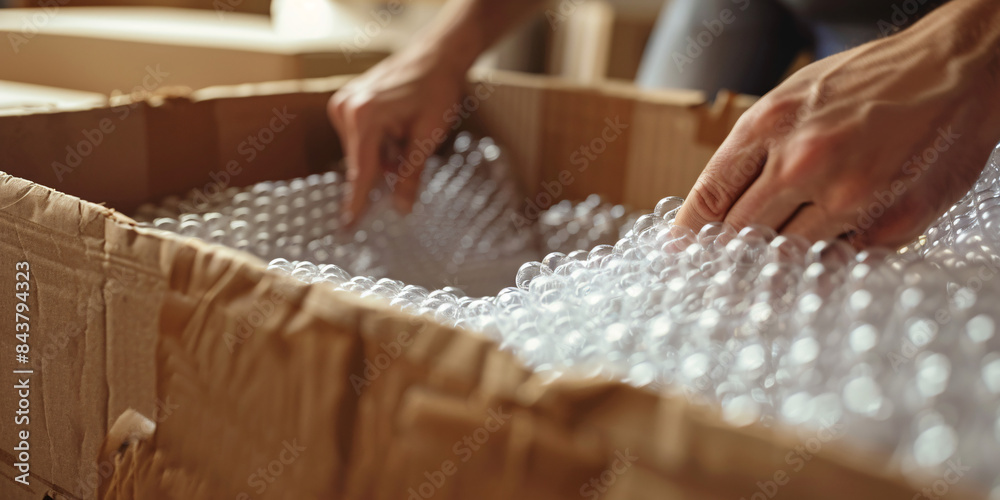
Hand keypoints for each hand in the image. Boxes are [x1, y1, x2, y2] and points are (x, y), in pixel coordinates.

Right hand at [328, 49, 464, 221]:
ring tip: (408, 132)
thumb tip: (401, 208)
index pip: (360, 172)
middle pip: (361, 162)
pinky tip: (398, 127)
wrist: (436, 56)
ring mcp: (343, 102)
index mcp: (365, 117)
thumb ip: (411, 174)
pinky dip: (379, 141)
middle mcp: (347, 109)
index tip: (348, 227)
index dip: (357, 202)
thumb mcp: (428, 137)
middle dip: (384, 169)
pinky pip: (359, 136)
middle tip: (411, 152)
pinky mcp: (346, 101)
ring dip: (384, 154)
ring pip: (361, 151)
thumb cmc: (436, 90)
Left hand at [675, 0, 999, 248]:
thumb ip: (757, 148)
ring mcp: (848, 196)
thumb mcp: (796, 97)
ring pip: (789, 255)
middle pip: (741, 235)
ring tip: (768, 279)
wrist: (958, 68)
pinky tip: (827, 257)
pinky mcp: (891, 220)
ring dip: (777, 266)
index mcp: (768, 125)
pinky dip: (830, 260)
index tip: (678, 255)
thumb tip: (721, 203)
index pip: (709, 196)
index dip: (688, 234)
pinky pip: (844, 258)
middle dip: (727, 257)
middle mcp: (802, 163)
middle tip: (718, 277)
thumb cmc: (872, 80)